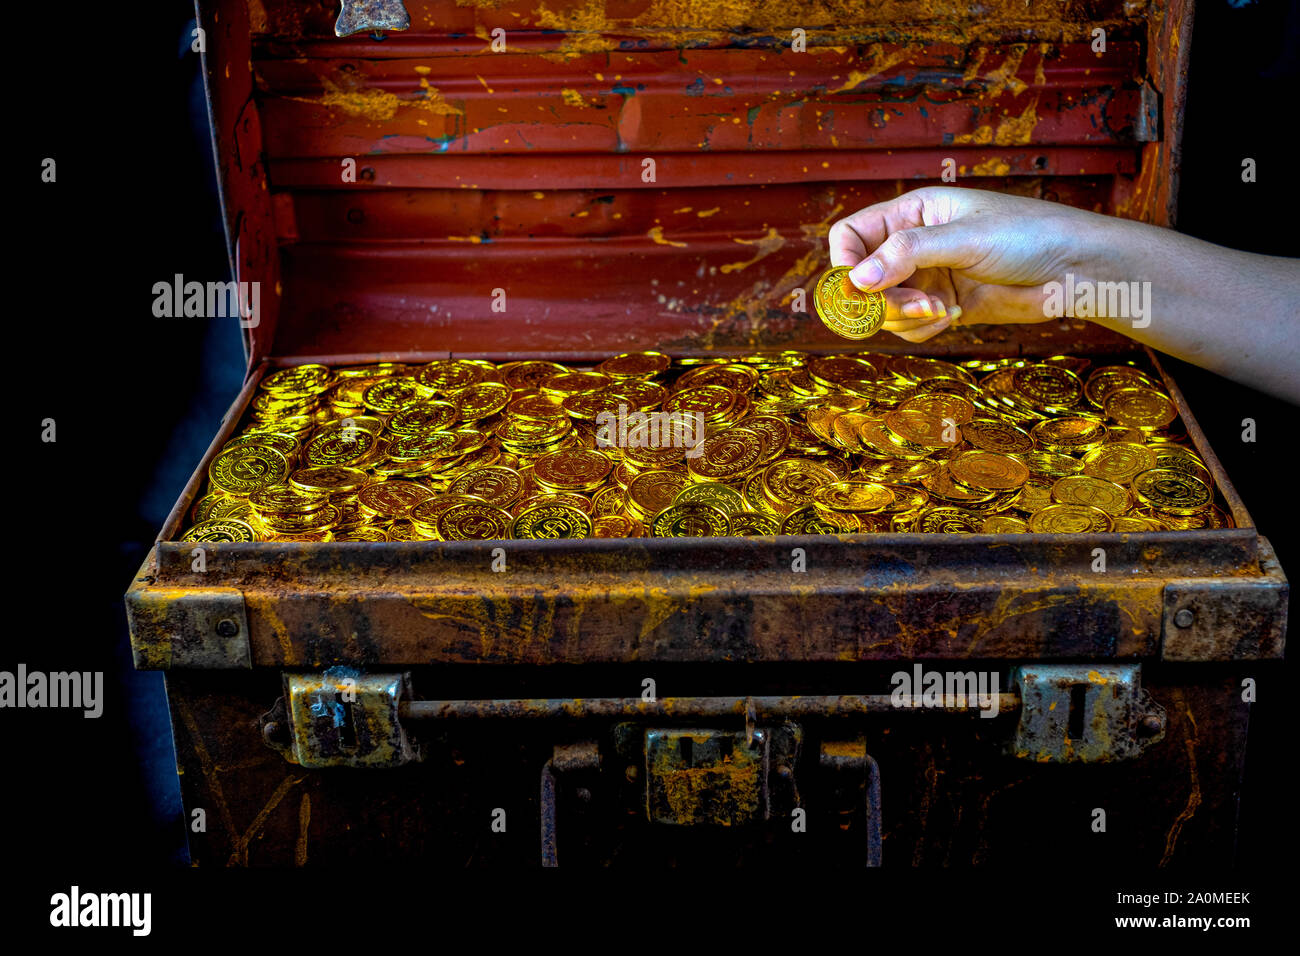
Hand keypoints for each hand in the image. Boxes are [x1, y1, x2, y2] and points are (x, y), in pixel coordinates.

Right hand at [827, 186, 1105, 342]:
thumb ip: (907, 255)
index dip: (845, 264)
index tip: (858, 289)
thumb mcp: (965, 238)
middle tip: (916, 308)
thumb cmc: (1028, 236)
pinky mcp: (942, 308)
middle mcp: (913, 245)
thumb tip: (854, 281)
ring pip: (884, 309)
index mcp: (912, 213)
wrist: (1076, 270)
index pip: (851, 236)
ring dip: (904, 318)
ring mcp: (927, 278)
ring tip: (941, 312)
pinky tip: (952, 319)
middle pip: (862, 281)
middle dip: (881, 301)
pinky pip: (909, 328)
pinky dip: (922, 331)